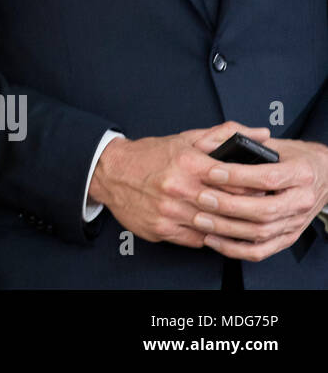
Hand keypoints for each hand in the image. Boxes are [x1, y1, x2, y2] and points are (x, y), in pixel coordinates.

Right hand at [88, 121, 272, 249]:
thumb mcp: (184, 139)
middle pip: (226, 205)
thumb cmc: (148, 155)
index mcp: (186, 164)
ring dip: (229, 224)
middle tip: (258, 205)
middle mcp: (177, 189)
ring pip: (213, 226)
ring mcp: (169, 212)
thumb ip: (223, 135)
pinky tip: (212, 226)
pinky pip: (197, 238)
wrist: (108, 172)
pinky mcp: (161, 230)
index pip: (234, 180)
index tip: (263, 186)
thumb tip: (258, 133)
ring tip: (237, 218)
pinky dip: (208, 234)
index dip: (254, 185)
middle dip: (246, 206)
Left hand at [192, 137, 327, 260]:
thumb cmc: (293, 157)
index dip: (238, 176)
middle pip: (264, 210)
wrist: (323, 175)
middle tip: (201, 197)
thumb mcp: (276, 144)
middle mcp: (302, 200)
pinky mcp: (287, 237)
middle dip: (228, 205)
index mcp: (301, 173)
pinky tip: (212, 239)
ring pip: (260, 232)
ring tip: (200, 219)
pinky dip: (234, 249)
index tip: (211, 171)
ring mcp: (296, 222)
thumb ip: (250, 142)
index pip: (269, 178)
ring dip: (226, 228)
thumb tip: (221, 144)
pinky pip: (261, 251)